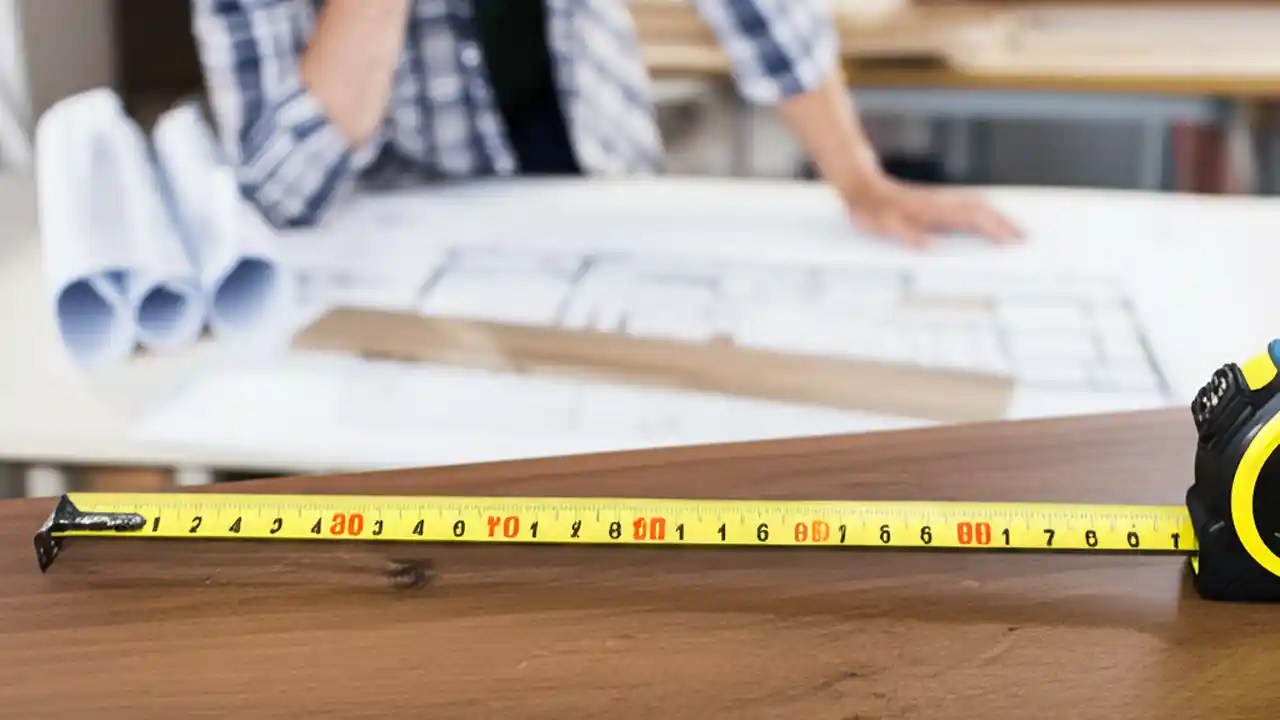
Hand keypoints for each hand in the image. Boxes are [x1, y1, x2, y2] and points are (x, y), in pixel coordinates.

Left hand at [841, 174, 1023, 248]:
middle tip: (1027, 241)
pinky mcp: (937, 203)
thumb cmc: (871, 208)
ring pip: (979, 207)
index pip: (973, 218)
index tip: (1012, 241)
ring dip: (999, 219)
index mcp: (934, 209)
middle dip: (1006, 225)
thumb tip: (930, 246)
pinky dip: (985, 216)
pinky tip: (989, 225)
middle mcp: (942, 202)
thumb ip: (905, 234)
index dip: (994, 230)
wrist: (862, 186)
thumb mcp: (883, 224)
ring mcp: (941, 201)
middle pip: (984, 211)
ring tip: (1016, 234)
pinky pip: (968, 208)